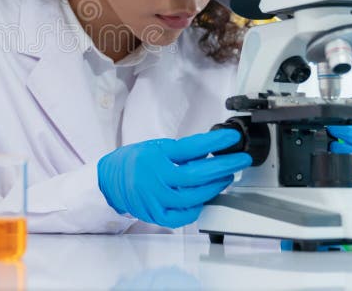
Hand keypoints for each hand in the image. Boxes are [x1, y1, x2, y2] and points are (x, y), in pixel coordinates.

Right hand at [97, 130, 251, 227]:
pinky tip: (204, 198)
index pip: (191, 148)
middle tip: (240, 160)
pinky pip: (183, 215)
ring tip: (226, 178)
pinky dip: (197, 207)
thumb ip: (182, 151)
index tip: (231, 137)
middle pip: (197, 175)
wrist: (111, 180)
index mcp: (155, 157)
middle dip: (223, 167)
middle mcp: (155, 179)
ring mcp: (155, 199)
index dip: (214, 142)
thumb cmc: (135, 161)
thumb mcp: (157, 147)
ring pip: (194, 197)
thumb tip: (210, 149)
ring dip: (215, 187)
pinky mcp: (156, 214)